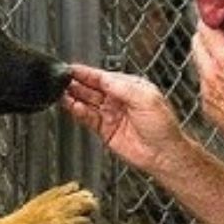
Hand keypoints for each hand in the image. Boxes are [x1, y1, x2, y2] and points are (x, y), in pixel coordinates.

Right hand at [62, 64, 185, 174]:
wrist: (163, 154)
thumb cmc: (163, 127)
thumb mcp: (146, 99)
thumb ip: (123, 88)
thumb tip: (104, 78)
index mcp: (131, 87)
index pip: (104, 77)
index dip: (88, 73)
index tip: (73, 69)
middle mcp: (119, 99)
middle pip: (92, 87)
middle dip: (77, 82)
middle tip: (62, 78)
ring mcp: (111, 115)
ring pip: (87, 101)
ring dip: (74, 95)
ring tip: (60, 90)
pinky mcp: (105, 130)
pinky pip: (87, 118)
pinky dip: (77, 111)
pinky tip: (70, 105)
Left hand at [192, 11, 223, 152]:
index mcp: (223, 60)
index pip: (206, 28)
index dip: (215, 17)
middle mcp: (209, 75)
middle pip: (197, 43)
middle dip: (209, 33)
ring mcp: (206, 92)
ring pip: (200, 62)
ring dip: (211, 54)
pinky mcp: (208, 107)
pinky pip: (205, 83)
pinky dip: (214, 75)